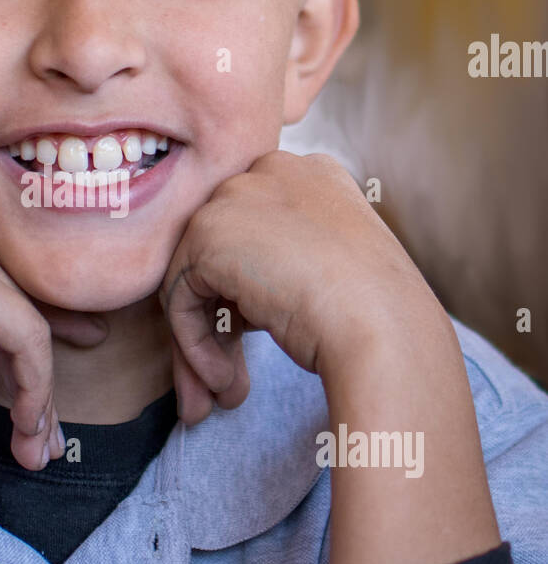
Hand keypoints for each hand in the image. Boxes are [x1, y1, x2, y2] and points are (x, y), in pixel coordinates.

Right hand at [0, 190, 103, 470]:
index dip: (40, 316)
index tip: (70, 349)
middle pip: (20, 295)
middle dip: (46, 365)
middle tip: (56, 425)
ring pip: (28, 321)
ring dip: (39, 393)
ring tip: (39, 446)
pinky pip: (25, 336)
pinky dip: (33, 387)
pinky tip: (27, 426)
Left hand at [158, 150, 436, 425]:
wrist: (383, 326)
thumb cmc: (375, 314)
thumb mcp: (332, 273)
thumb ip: (284, 267)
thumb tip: (233, 307)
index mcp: (312, 176)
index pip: (256, 233)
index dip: (248, 295)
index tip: (256, 341)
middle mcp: (271, 171)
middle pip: (221, 253)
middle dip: (218, 323)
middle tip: (226, 380)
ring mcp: (236, 195)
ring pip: (195, 277)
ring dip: (204, 342)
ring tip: (225, 392)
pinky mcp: (207, 231)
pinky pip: (181, 297)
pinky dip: (194, 344)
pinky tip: (224, 379)